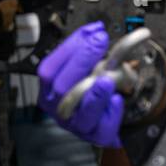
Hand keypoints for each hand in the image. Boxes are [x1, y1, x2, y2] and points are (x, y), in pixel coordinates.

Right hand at [37, 21, 124, 147]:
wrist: (102, 122)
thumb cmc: (89, 91)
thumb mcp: (84, 68)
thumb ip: (85, 48)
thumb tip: (95, 29)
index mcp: (48, 90)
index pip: (49, 69)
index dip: (70, 50)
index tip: (93, 33)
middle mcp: (58, 108)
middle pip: (62, 88)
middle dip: (82, 62)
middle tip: (101, 42)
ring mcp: (76, 124)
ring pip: (81, 112)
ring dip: (95, 95)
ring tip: (107, 80)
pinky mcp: (95, 135)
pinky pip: (102, 128)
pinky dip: (111, 113)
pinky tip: (117, 100)